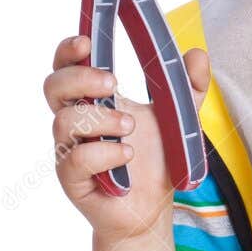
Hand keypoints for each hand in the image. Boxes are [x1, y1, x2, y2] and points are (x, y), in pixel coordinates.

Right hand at [42, 34, 211, 242]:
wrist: (153, 209)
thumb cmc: (158, 159)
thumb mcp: (182, 117)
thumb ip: (190, 85)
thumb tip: (197, 53)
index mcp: (95, 100)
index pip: (68, 67)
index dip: (69, 51)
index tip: (86, 42)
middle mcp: (76, 122)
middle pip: (54, 87)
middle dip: (79, 78)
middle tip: (113, 83)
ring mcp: (71, 150)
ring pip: (64, 122)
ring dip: (100, 119)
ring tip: (130, 128)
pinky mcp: (73, 179)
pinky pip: (75, 159)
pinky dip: (103, 153)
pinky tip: (127, 155)